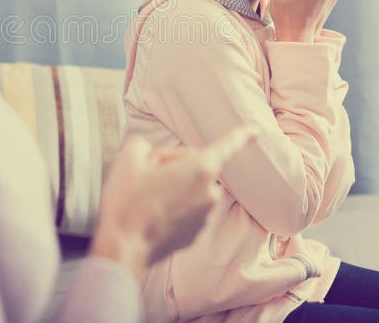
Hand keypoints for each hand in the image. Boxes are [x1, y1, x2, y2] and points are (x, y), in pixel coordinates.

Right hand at [90, 127, 257, 279]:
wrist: (122, 248)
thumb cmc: (127, 200)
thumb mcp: (131, 157)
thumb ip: (147, 146)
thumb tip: (155, 158)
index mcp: (200, 168)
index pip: (225, 145)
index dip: (240, 135)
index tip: (256, 130)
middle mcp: (210, 193)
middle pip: (195, 165)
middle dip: (174, 165)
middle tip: (146, 175)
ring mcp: (204, 216)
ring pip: (189, 189)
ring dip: (172, 187)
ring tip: (145, 199)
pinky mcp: (194, 235)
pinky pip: (185, 210)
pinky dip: (171, 208)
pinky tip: (151, 214)